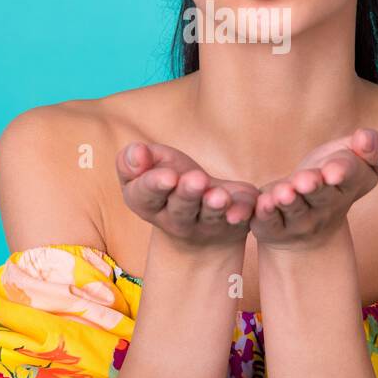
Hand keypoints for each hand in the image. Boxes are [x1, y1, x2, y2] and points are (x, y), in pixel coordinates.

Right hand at [116, 141, 258, 251]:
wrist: (200, 208)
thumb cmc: (169, 179)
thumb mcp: (148, 166)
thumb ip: (132, 159)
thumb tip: (138, 152)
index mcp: (147, 204)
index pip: (146, 196)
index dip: (155, 185)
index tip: (168, 176)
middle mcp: (175, 221)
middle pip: (180, 209)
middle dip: (188, 194)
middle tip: (197, 180)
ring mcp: (206, 225)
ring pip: (210, 216)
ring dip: (215, 206)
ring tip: (220, 196)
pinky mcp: (235, 222)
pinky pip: (241, 218)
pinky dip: (243, 213)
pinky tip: (244, 211)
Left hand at [249, 128, 377, 250]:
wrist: (311, 224)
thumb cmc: (334, 176)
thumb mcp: (357, 158)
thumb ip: (372, 145)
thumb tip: (366, 138)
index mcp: (352, 184)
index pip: (353, 176)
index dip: (344, 171)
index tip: (334, 169)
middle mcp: (328, 206)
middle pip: (322, 195)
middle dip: (314, 186)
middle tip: (306, 181)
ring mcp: (302, 220)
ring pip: (296, 210)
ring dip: (289, 201)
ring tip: (283, 192)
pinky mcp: (275, 228)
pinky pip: (270, 222)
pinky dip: (266, 212)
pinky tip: (260, 201)